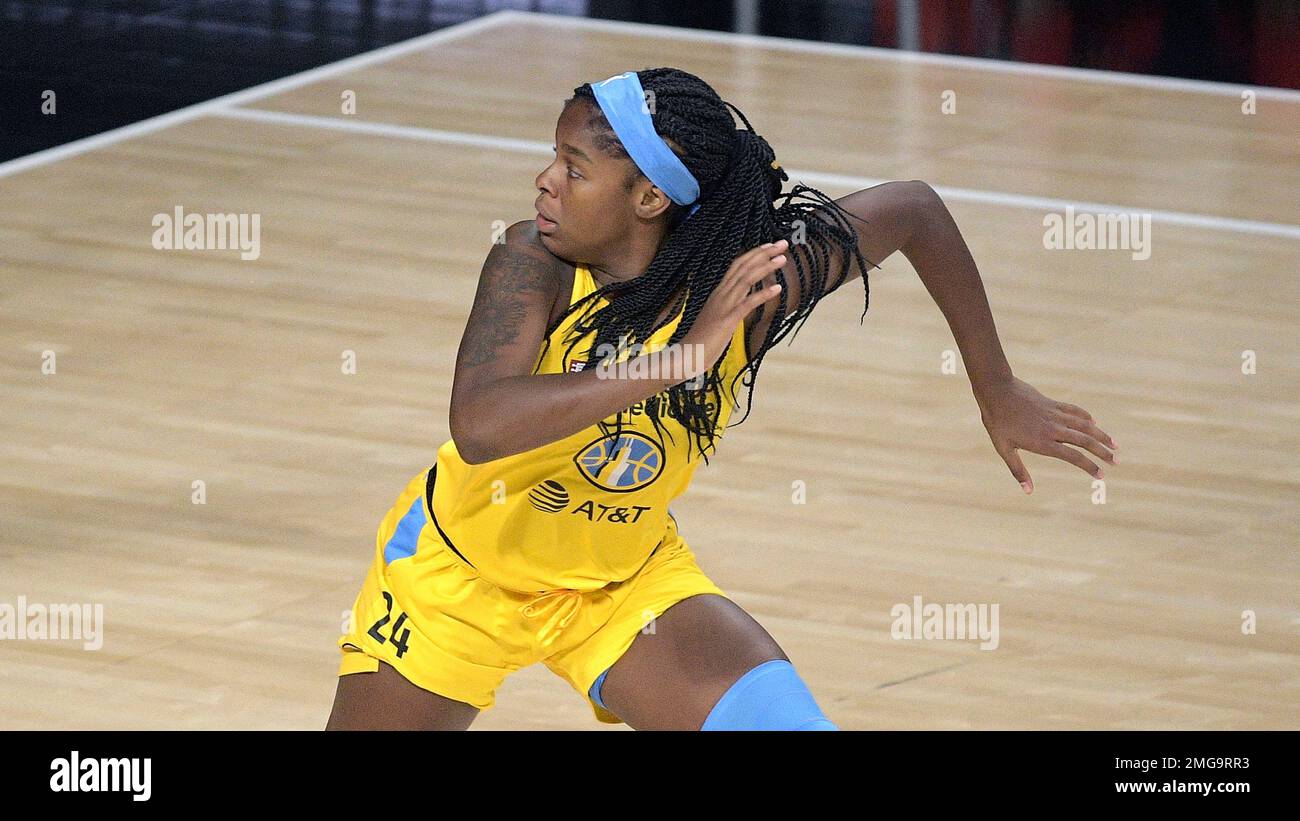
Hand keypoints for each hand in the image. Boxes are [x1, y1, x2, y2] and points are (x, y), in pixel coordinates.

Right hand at [680, 239, 786, 378]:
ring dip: (765, 267)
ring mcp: (724, 305)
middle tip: (782, 243)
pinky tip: (778, 288)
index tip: (770, 245)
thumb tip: (746, 298)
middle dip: (763, 253)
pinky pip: (747, 304)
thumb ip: (731, 304)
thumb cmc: (703, 339)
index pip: (737, 265)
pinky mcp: (727, 320)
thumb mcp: (718, 316)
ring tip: (782, 258)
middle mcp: (721, 294)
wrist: (688, 354)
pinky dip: (763, 294)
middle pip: (743, 267)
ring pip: (746, 280)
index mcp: (718, 292)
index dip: (754, 253)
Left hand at [974, 375, 1116, 492]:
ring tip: (1115, 444)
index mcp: (1043, 442)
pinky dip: (1086, 417)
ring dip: (1101, 435)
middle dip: (1103, 452)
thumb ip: (1018, 470)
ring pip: (1085, 425)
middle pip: (1084, 441)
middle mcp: (1054, 429)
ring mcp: (1055, 414)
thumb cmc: (997, 422)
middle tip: (1116, 461)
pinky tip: (1094, 423)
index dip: (1089, 466)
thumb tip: (1028, 491)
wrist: (997, 391)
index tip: (1101, 475)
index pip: (1073, 457)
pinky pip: (1074, 411)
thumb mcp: (1004, 449)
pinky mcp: (1053, 404)